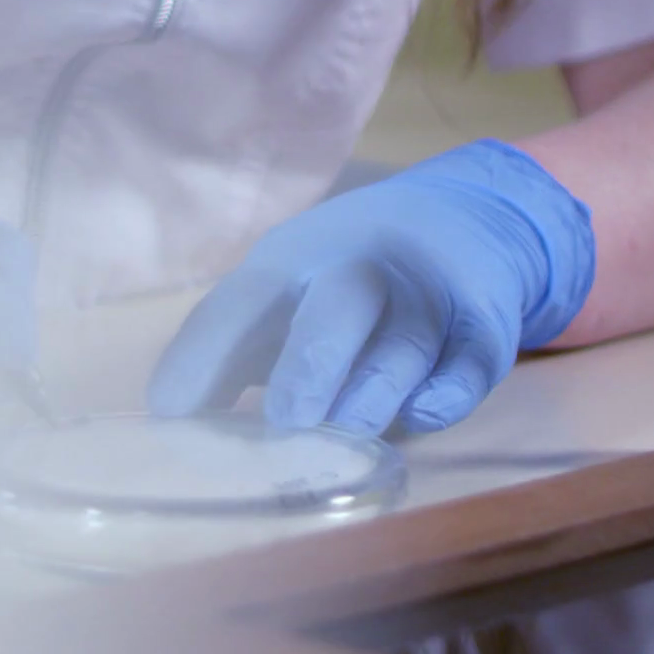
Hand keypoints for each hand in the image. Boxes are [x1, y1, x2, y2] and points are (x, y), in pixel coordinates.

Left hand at [147, 140, 594, 435]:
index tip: (169, 415)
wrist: (468, 218)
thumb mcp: (284, 293)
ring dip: (369, 397)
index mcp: (292, 259)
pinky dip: (441, 398)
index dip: (202, 357)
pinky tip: (418, 415)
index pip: (239, 303)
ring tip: (343, 434)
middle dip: (309, 368)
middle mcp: (360, 270)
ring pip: (401, 349)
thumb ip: (236, 352)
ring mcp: (427, 298)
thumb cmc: (342, 278)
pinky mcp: (484, 330)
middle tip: (285, 422)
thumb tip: (178, 422)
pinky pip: (466, 370)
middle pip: (336, 310)